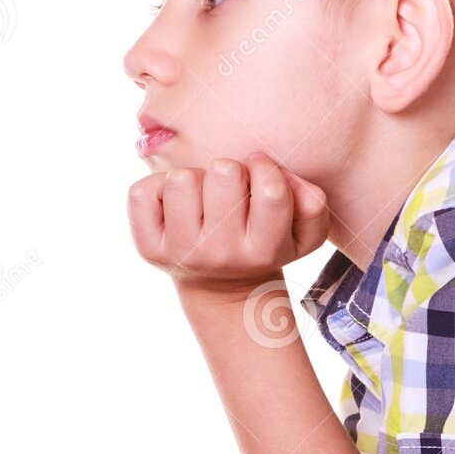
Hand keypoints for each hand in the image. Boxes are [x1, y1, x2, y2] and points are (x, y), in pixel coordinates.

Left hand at [126, 151, 327, 291]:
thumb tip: (283, 175)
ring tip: (201, 197)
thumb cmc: (264, 243)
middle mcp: (220, 255)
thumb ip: (312, 202)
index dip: (265, 168)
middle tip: (228, 190)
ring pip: (182, 178)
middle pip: (224, 172)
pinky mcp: (148, 248)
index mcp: (263, 251)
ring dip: (193, 177)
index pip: (270, 190)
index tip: (259, 174)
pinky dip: (156, 187)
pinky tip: (173, 205)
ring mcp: (181, 252)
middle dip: (229, 170)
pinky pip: (142, 192)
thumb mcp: (302, 233)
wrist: (219, 285)